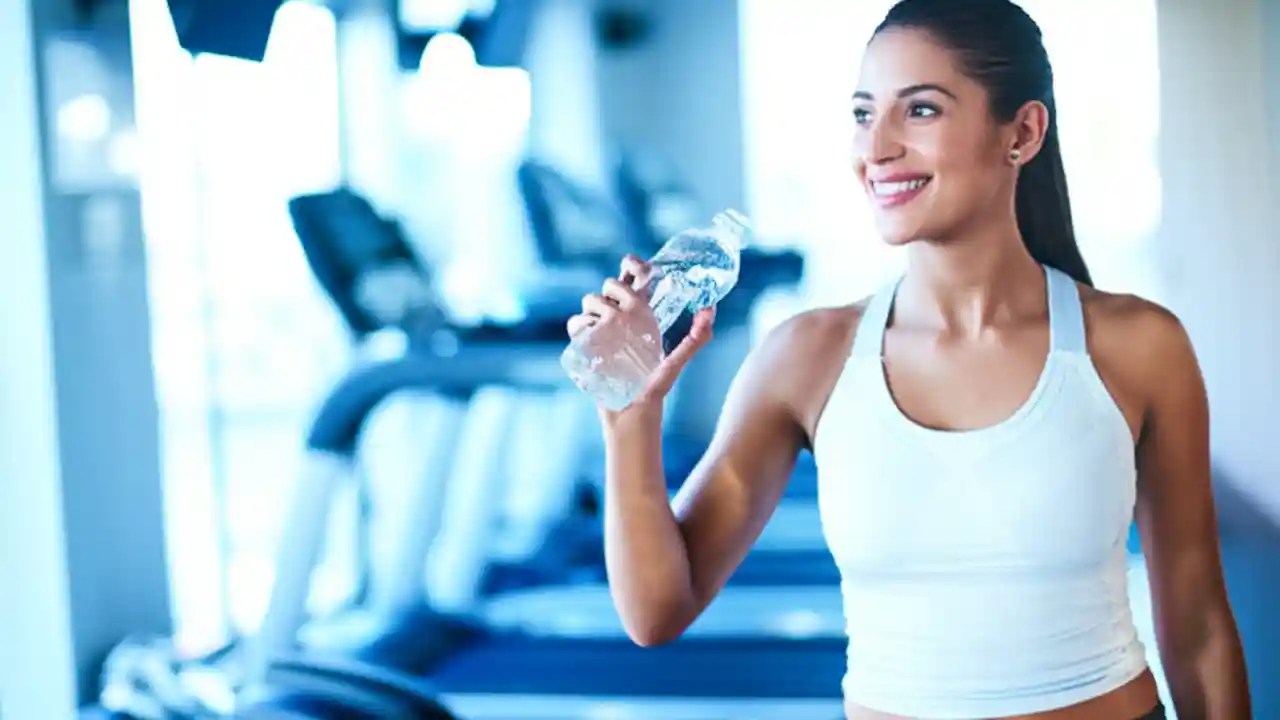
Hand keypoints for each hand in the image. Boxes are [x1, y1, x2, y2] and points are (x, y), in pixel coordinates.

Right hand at [566, 254, 717, 411]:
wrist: (629, 416)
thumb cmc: (655, 389)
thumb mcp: (676, 362)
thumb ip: (696, 338)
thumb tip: (710, 308)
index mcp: (643, 316)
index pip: (635, 279)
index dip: (632, 265)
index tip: (631, 263)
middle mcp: (622, 319)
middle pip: (609, 286)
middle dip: (612, 289)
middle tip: (621, 309)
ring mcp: (602, 330)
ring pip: (590, 302)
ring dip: (594, 307)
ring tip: (604, 326)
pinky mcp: (585, 345)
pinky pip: (576, 324)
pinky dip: (579, 325)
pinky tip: (588, 335)